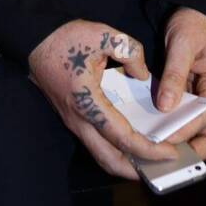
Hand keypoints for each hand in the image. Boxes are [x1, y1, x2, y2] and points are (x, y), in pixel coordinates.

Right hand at [28, 19, 179, 180]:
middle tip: (163, 168)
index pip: (122, 137)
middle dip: (138, 170)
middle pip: (110, 160)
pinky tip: (132, 143)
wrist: (35, 40)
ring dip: (126, 163)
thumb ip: (130, 52)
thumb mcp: (103, 35)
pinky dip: (116, 150)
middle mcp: (79, 120)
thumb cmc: (66, 39)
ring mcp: (74, 122)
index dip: (148, 149)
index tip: (170, 151)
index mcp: (88, 102)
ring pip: (101, 155)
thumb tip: (144, 74)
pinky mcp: (73, 119)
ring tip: (151, 161)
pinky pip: (96, 144)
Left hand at [154, 7, 205, 160]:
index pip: (205, 119)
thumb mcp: (182, 45)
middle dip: (190, 151)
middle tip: (163, 160)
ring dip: (180, 141)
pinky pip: (184, 117)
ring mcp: (204, 97)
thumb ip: (175, 75)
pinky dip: (172, 126)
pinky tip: (153, 130)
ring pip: (198, 131)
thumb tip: (165, 107)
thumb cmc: (194, 24)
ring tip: (155, 151)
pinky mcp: (191, 94)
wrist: (195, 11)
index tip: (162, 142)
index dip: (184, 133)